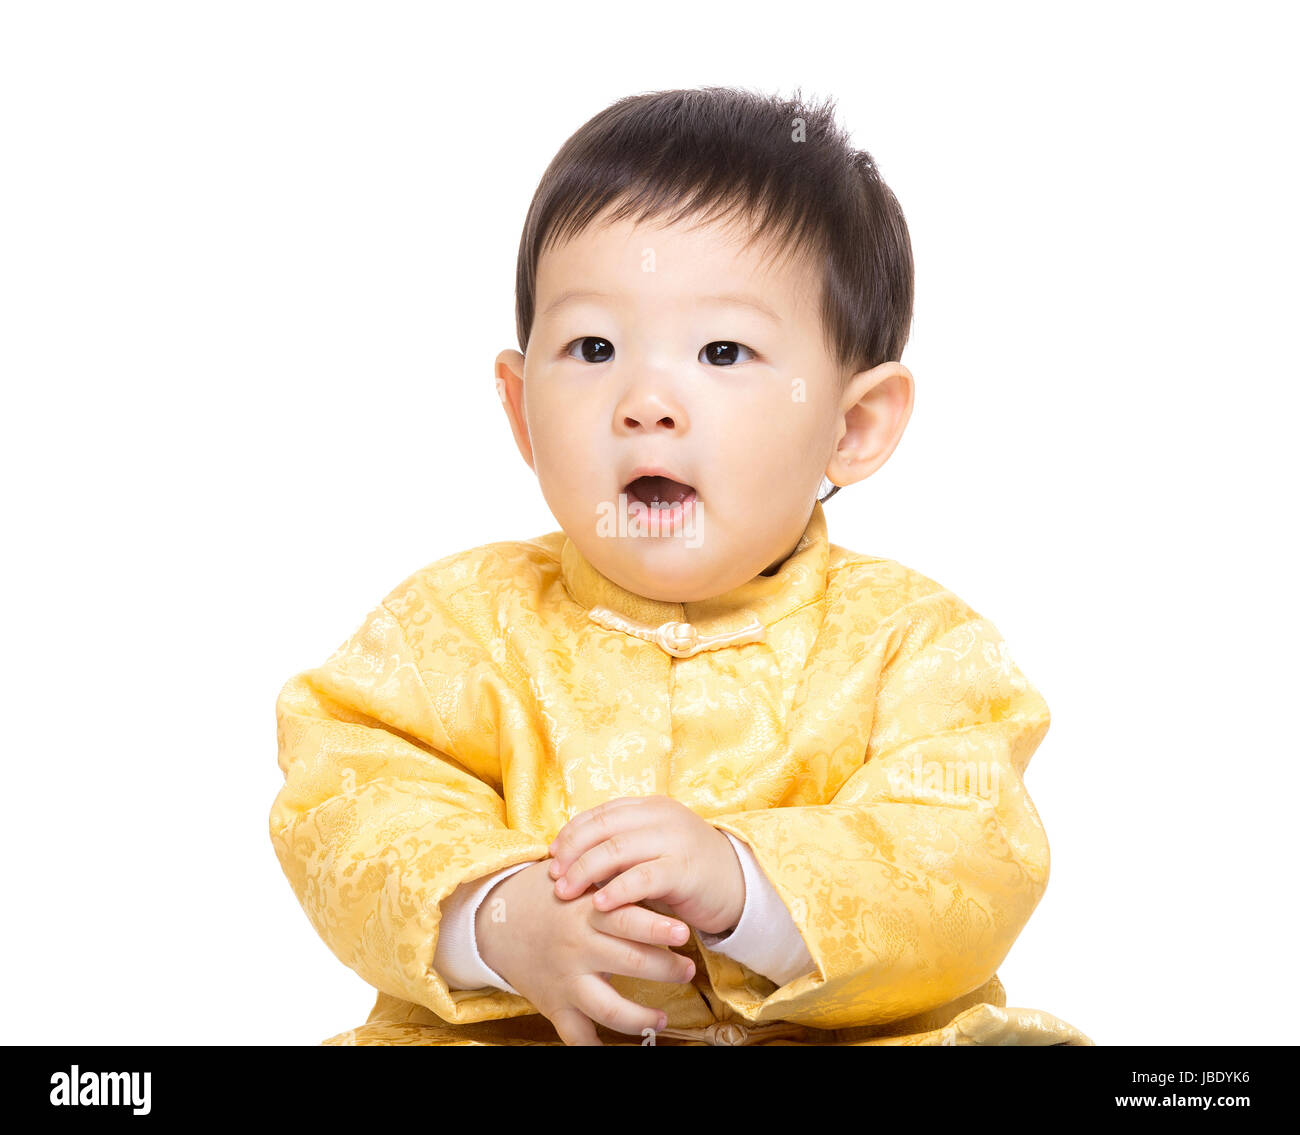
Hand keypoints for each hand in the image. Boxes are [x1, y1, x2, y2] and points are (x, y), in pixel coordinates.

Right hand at [474, 859, 695, 1045]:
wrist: (495, 920)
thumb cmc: (548, 895)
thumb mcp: (578, 879)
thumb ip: (613, 879)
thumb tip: (659, 873)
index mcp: (585, 912)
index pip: (626, 919)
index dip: (657, 928)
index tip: (684, 932)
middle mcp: (577, 948)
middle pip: (631, 962)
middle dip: (667, 969)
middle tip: (688, 969)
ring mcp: (565, 980)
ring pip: (609, 1009)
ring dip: (641, 1017)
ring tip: (661, 1018)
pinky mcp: (553, 1004)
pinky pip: (576, 1035)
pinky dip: (595, 1046)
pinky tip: (613, 1048)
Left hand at [546, 795, 745, 935]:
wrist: (739, 885)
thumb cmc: (686, 870)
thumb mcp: (652, 849)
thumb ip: (621, 847)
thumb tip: (570, 859)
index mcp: (650, 806)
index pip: (599, 814)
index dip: (571, 834)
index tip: (552, 856)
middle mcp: (661, 816)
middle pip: (601, 829)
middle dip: (572, 853)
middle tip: (554, 878)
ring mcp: (674, 840)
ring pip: (616, 850)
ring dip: (585, 872)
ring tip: (566, 892)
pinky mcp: (684, 869)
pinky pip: (642, 877)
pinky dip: (615, 890)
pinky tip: (599, 905)